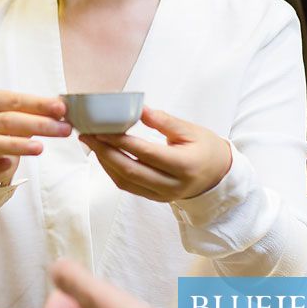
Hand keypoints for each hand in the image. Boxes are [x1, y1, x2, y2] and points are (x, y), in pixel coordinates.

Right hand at [0, 90, 70, 186]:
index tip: (62, 108)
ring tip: (41, 148)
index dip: (39, 104)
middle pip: (9, 121)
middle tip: (64, 129)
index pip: (16, 101)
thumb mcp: (23, 114)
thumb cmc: (9, 129)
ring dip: (18, 145)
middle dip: (39, 124)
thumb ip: (41, 110)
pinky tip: (8, 164)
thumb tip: (63, 106)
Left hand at [80, 107, 231, 201]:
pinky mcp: (156, 199)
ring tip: (91, 143)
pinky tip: (104, 155)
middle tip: (87, 135)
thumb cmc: (206, 148)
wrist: (219, 176)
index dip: (122, 141)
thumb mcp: (191, 130)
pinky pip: (129, 187)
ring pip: (126, 181)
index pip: (146, 153)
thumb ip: (164, 121)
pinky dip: (113, 171)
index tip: (102, 128)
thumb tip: (138, 109)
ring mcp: (163, 195)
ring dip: (105, 162)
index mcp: (184, 165)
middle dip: (105, 152)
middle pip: (131, 170)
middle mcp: (173, 184)